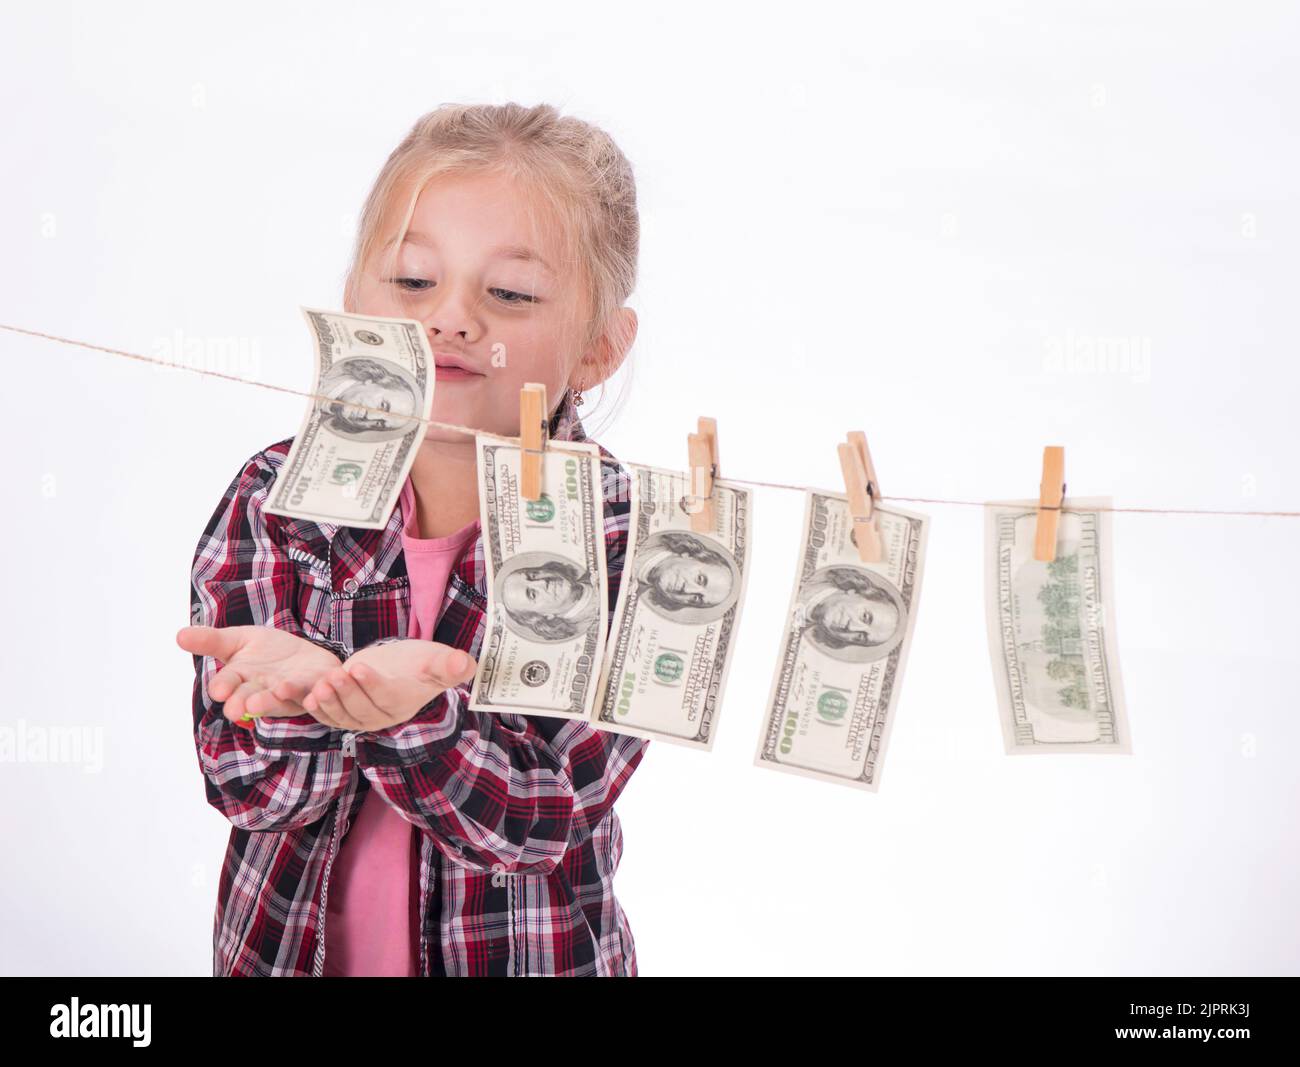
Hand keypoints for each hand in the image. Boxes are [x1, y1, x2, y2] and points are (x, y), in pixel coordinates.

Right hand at [176, 624, 341, 723]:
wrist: (304, 654)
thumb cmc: (267, 651)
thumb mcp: (239, 639)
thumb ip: (212, 640)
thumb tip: (179, 635)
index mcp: (241, 679)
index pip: (227, 684)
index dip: (223, 687)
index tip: (219, 691)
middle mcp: (263, 691)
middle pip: (251, 698)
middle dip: (246, 702)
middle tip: (239, 707)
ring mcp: (290, 694)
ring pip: (282, 700)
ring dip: (277, 699)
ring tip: (276, 690)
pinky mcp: (315, 691)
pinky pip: (314, 695)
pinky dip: (313, 694)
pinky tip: (312, 692)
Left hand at [299, 639, 476, 732]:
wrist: (402, 668)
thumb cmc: (421, 662)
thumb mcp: (437, 659)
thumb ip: (450, 665)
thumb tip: (466, 664)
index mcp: (404, 704)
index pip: (386, 697)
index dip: (371, 685)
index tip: (357, 667)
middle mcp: (383, 717)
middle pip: (361, 710)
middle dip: (345, 693)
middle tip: (333, 675)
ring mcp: (362, 718)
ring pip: (343, 715)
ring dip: (328, 702)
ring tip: (317, 686)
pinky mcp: (346, 714)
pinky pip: (330, 716)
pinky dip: (317, 709)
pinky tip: (307, 696)